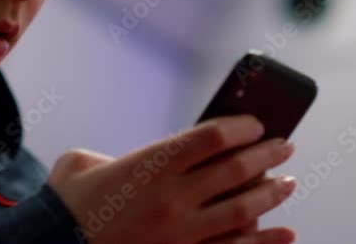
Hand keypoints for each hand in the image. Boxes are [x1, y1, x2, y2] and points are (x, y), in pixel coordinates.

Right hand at [47, 115, 296, 243]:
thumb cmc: (66, 205)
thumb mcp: (81, 163)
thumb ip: (111, 153)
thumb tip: (135, 160)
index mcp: (149, 164)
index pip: (211, 137)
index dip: (241, 126)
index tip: (257, 124)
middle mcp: (171, 196)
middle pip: (235, 170)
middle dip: (268, 155)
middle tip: (286, 147)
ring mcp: (181, 232)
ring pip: (242, 209)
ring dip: (271, 194)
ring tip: (289, 184)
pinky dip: (265, 241)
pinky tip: (286, 233)